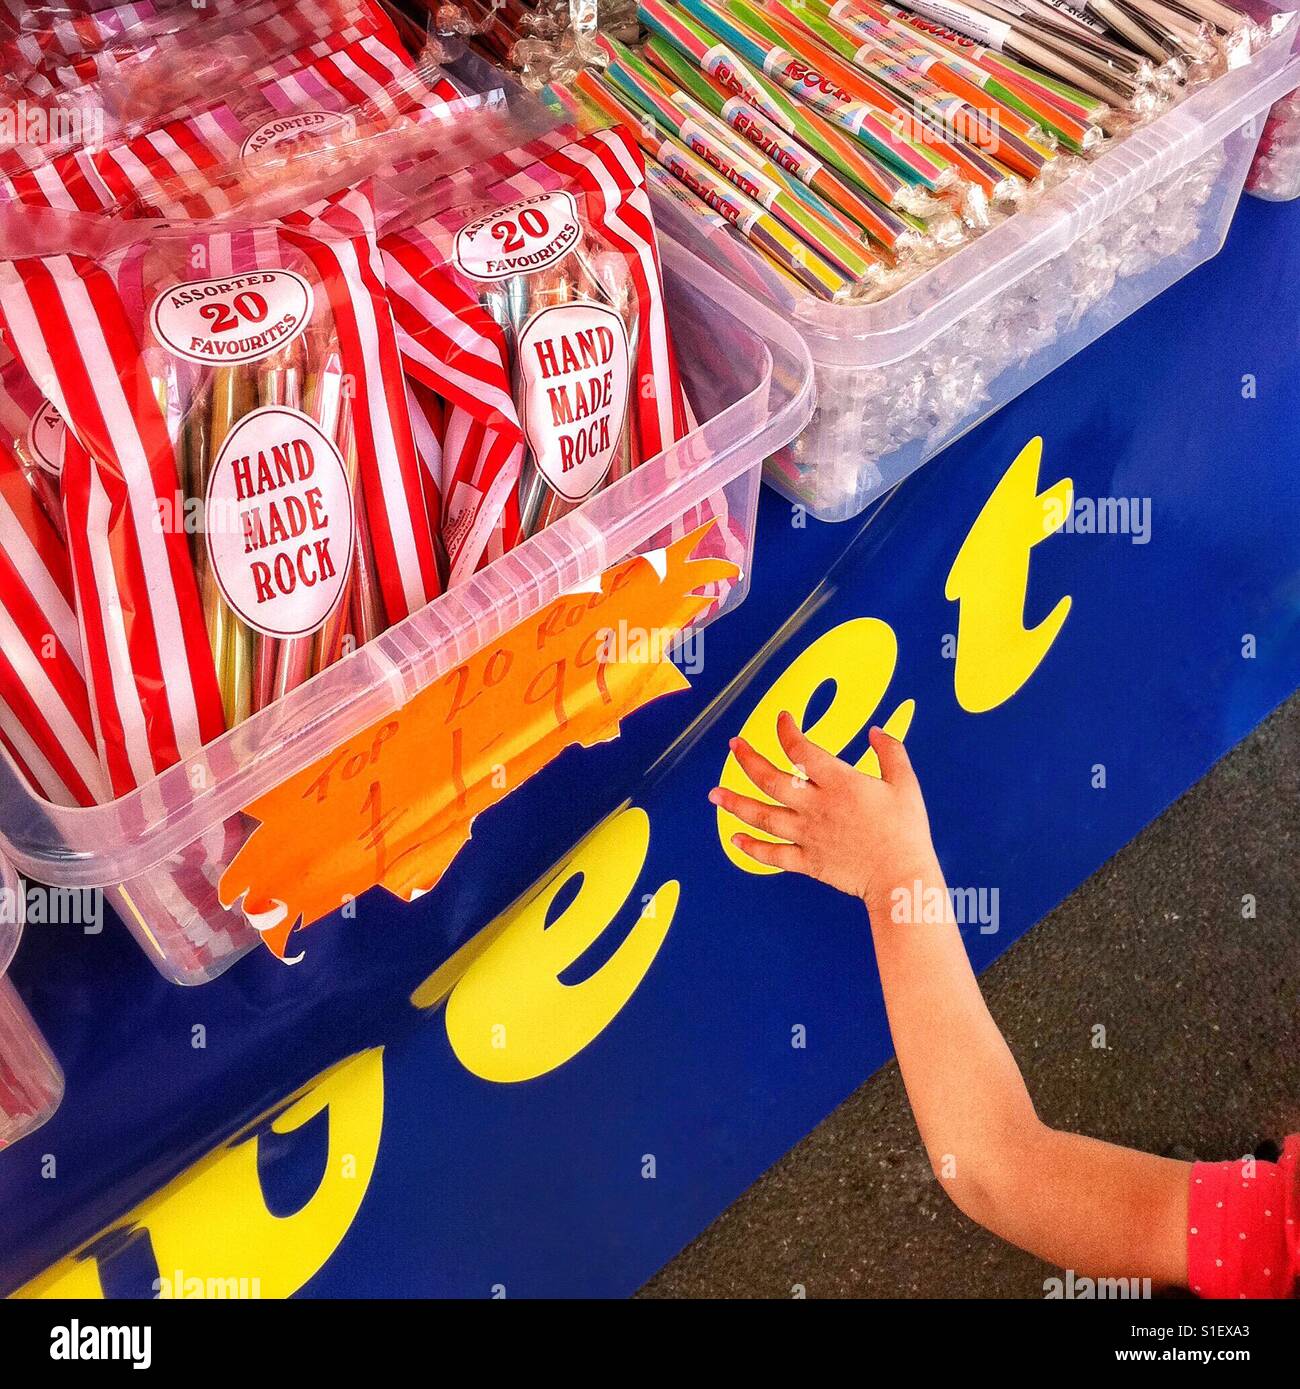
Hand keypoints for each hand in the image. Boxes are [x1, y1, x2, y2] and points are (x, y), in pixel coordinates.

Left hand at [709, 713, 934, 910]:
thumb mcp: (905, 784)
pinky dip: (751, 848)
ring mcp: (808, 835)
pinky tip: (735, 839)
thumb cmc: (906, 831)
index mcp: (840, 783)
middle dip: (748, 760)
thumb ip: (890, 752)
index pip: (802, 750)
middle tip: (734, 745)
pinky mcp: (807, 861)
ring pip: (763, 817)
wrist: (901, 877)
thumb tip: (875, 731)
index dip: (787, 731)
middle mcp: (817, 806)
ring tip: (715, 794)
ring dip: (735, 803)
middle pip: (771, 780)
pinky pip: (772, 854)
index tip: (782, 719)